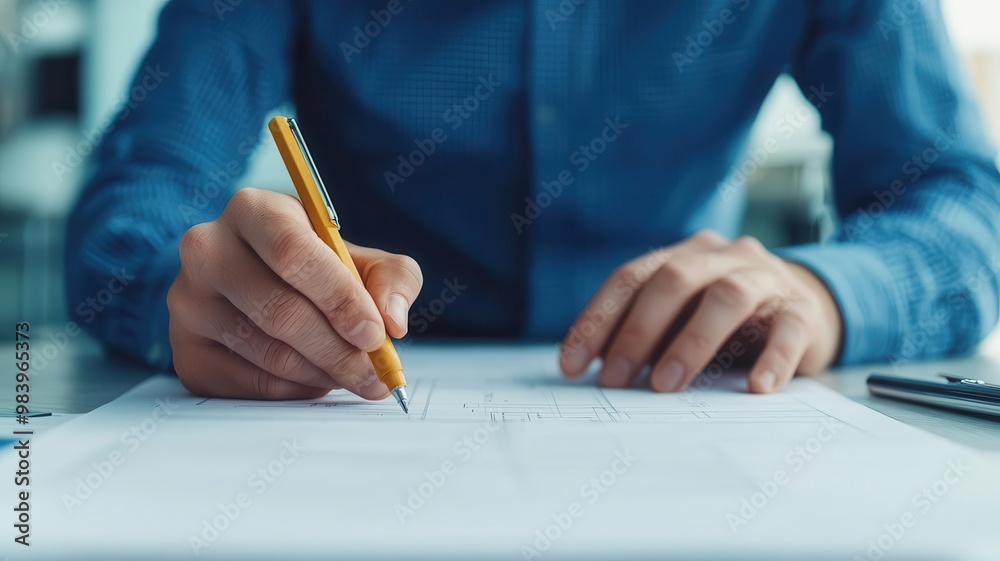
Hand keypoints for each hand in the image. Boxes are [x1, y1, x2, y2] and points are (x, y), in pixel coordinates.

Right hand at [167, 188, 422, 399]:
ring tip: (352, 375)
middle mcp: (207, 249)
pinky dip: (294, 390)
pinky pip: (248, 384)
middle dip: (338, 351)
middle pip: (279, 311)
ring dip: (322, 373)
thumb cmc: (317, 268)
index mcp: (253, 211)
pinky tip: (317, 379)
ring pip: (267, 352)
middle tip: (374, 374)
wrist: (260, 283)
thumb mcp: (363, 259)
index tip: (375, 333)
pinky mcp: (184, 350)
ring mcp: (188, 302)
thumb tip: (393, 320)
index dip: (340, 298)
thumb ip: (393, 279)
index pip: (294, 254)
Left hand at [559, 230, 841, 392]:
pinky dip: (773, 357)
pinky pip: (789, 328)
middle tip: (615, 380)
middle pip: (673, 280)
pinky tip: (757, 387)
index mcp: (681, 256)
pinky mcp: (804, 310)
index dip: (597, 320)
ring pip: (727, 297)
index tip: (572, 365)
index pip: (630, 278)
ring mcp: (765, 278)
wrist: (806, 309)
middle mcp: (721, 257)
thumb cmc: (725, 321)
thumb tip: (596, 370)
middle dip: (637, 332)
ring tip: (666, 385)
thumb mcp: (681, 320)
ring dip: (691, 342)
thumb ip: (646, 335)